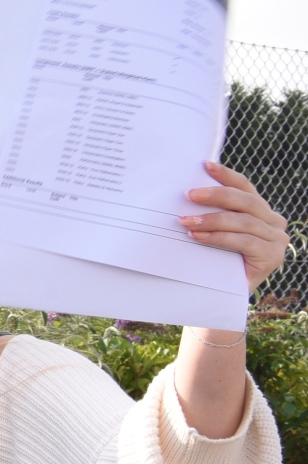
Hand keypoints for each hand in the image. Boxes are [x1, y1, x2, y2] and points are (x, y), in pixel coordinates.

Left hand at [181, 161, 288, 292]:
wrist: (221, 298)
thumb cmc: (215, 263)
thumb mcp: (214, 233)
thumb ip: (212, 215)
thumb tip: (186, 195)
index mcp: (261, 212)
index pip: (244, 188)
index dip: (226, 176)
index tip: (204, 166)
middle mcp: (274, 222)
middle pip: (245, 202)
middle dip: (215, 196)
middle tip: (188, 195)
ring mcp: (277, 240)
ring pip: (244, 222)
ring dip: (212, 220)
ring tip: (186, 222)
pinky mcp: (273, 257)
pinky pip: (244, 242)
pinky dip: (219, 238)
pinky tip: (198, 237)